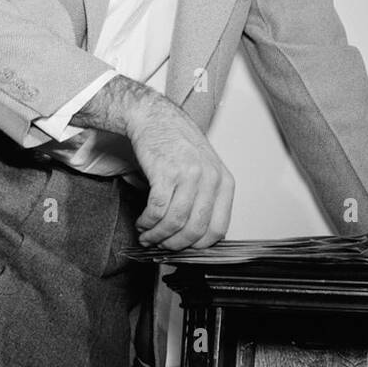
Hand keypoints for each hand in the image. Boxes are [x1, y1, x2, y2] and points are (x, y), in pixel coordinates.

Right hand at [125, 94, 234, 250]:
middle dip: (174, 245)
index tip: (184, 248)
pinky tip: (142, 221)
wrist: (157, 118)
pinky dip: (147, 222)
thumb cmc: (179, 144)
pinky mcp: (165, 172)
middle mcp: (210, 178)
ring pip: (174, 222)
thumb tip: (196, 237)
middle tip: (161, 245)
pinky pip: (157, 210)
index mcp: (225, 182)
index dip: (198, 246)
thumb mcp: (205, 170)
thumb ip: (207, 199)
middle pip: (195, 229)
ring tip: (147, 234)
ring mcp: (189, 174)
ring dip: (157, 235)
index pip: (218, 229)